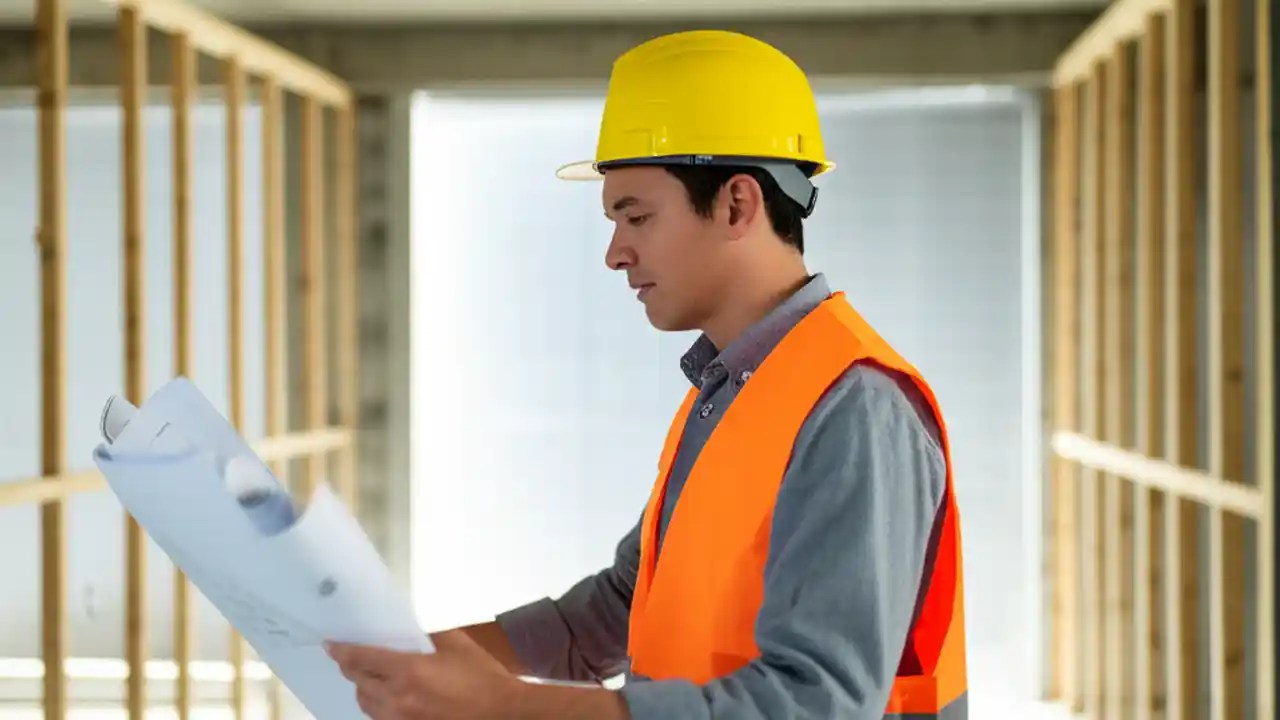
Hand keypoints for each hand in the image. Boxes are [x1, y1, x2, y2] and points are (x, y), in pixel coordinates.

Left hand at [326, 629, 523, 719]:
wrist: (501, 711)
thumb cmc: (481, 675)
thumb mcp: (456, 643)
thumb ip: (428, 634)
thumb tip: (408, 627)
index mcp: (408, 671)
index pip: (362, 659)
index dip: (342, 650)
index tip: (330, 644)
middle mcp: (398, 698)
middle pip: (358, 682)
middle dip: (350, 668)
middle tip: (348, 657)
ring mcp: (402, 719)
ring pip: (366, 704)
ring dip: (362, 688)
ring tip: (367, 678)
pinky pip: (380, 718)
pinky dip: (377, 706)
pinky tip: (386, 698)